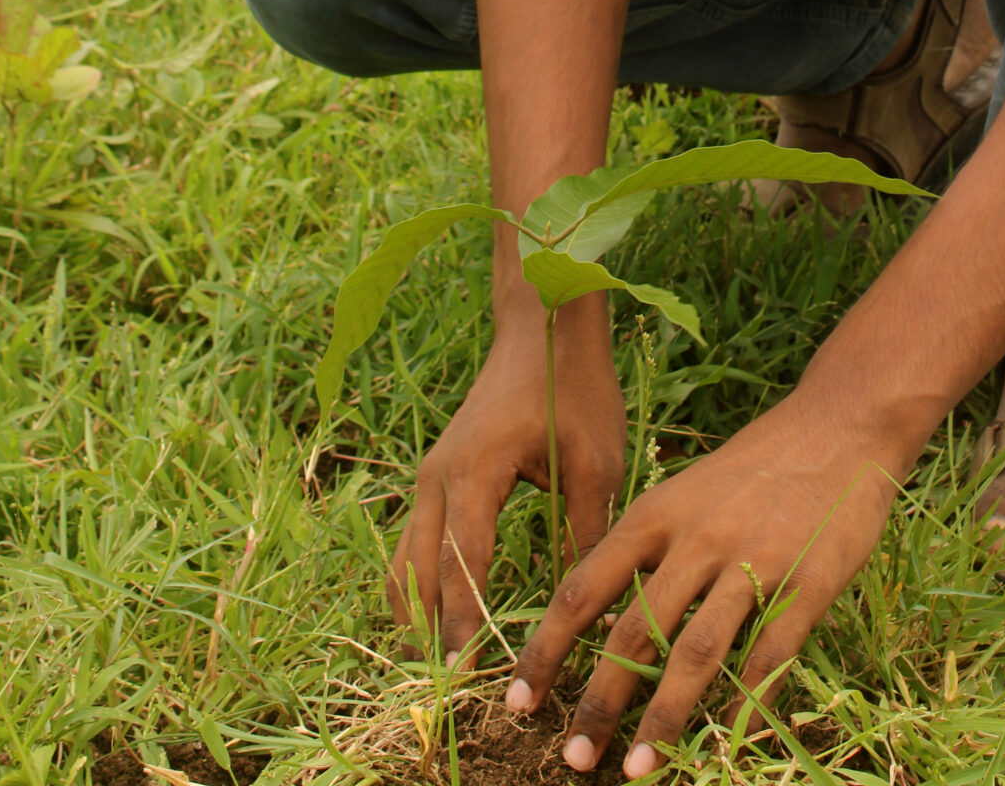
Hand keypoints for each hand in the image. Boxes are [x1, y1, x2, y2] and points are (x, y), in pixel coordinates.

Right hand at [387, 305, 626, 657]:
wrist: (545, 320)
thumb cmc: (576, 384)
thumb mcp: (595, 462)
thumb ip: (587, 534)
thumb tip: (592, 605)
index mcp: (475, 474)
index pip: (462, 568)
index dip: (464, 626)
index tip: (469, 677)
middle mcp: (439, 478)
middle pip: (420, 573)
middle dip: (432, 631)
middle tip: (454, 685)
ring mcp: (432, 474)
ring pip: (409, 560)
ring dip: (421, 610)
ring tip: (445, 661)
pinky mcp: (440, 472)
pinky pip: (417, 540)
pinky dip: (423, 581)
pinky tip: (444, 614)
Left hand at [504, 389, 907, 775]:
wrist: (838, 425)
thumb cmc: (752, 467)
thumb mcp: (684, 492)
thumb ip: (646, 550)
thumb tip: (597, 622)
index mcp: (655, 515)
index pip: (583, 590)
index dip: (546, 650)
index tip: (518, 703)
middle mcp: (696, 539)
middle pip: (633, 631)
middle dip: (599, 703)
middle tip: (573, 760)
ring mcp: (753, 561)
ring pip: (695, 653)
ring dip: (663, 718)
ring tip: (639, 770)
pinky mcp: (806, 582)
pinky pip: (769, 657)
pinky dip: (746, 707)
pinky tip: (728, 744)